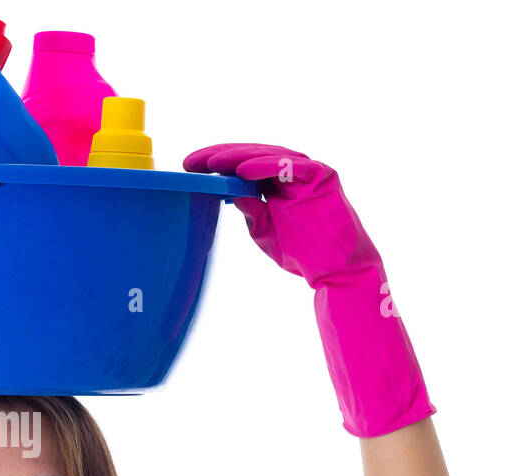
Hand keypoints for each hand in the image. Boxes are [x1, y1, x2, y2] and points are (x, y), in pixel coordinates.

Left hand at [184, 143, 435, 437]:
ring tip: (212, 162)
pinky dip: (266, 165)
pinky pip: (290, 166)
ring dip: (238, 157)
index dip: (216, 164)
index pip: (241, 165)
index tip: (188, 168)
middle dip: (220, 157)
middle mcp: (292, 172)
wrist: (335, 270)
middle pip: (251, 155)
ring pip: (268, 155)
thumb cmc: (302, 253)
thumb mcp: (264, 229)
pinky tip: (242, 170)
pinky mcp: (322, 176)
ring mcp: (308, 171)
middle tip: (191, 161)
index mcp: (276, 182)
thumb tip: (225, 191)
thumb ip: (248, 208)